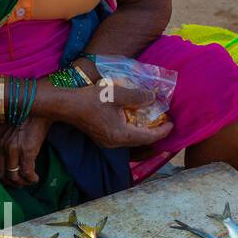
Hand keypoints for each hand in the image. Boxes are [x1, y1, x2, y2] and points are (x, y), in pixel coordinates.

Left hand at [0, 114, 50, 186]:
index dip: (3, 176)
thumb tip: (10, 146)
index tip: (11, 179)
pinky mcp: (27, 150)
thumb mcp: (9, 123)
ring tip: (29, 181)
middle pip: (2, 174)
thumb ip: (6, 135)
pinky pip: (27, 172)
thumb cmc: (27, 112)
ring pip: (14, 176)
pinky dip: (31, 179)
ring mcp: (14, 149)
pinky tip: (36, 178)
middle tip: (21, 184)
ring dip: (22, 183)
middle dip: (12, 183)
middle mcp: (2, 146)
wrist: (39, 105)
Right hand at [55, 80, 171, 148]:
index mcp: (120, 135)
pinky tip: (133, 118)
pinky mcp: (101, 136)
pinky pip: (122, 136)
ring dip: (143, 131)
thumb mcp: (117, 94)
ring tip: (151, 119)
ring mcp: (107, 141)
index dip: (162, 131)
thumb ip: (137, 96)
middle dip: (154, 132)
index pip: (148, 137)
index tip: (172, 123)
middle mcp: (115, 143)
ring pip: (131, 139)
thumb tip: (153, 98)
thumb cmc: (89, 99)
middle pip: (141, 141)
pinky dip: (132, 129)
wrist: (64, 105)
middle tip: (165, 121)